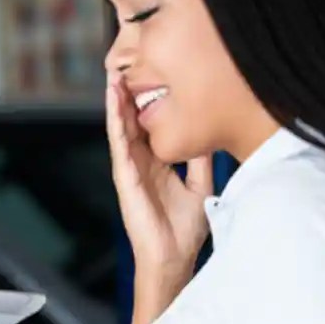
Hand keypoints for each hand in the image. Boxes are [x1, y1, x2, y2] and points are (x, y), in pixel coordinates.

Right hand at [106, 74, 211, 277]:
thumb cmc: (183, 229)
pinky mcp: (124, 176)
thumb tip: (210, 133)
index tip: (152, 75)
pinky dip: (115, 121)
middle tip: (126, 66)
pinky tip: (114, 102)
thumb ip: (202, 160)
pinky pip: (118, 143)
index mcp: (156, 162)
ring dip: (116, 102)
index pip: (149, 125)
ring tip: (113, 76)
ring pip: (120, 127)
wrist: (172, 257)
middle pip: (131, 121)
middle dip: (128, 94)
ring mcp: (129, 168)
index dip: (148, 101)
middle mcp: (140, 162)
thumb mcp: (201, 186)